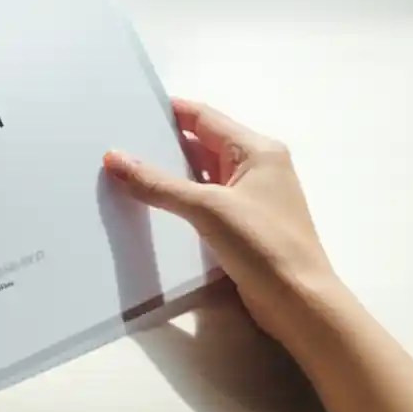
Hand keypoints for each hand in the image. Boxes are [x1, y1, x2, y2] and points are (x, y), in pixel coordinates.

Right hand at [102, 98, 342, 349]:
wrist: (300, 302)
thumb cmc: (262, 244)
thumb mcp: (207, 208)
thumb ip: (158, 184)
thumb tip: (112, 157)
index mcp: (257, 150)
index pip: (204, 117)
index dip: (167, 111)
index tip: (128, 109)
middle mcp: (256, 167)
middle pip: (200, 144)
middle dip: (161, 144)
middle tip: (116, 141)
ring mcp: (250, 197)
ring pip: (200, 175)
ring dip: (167, 173)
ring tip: (122, 171)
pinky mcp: (242, 224)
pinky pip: (203, 201)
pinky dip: (177, 199)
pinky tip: (148, 205)